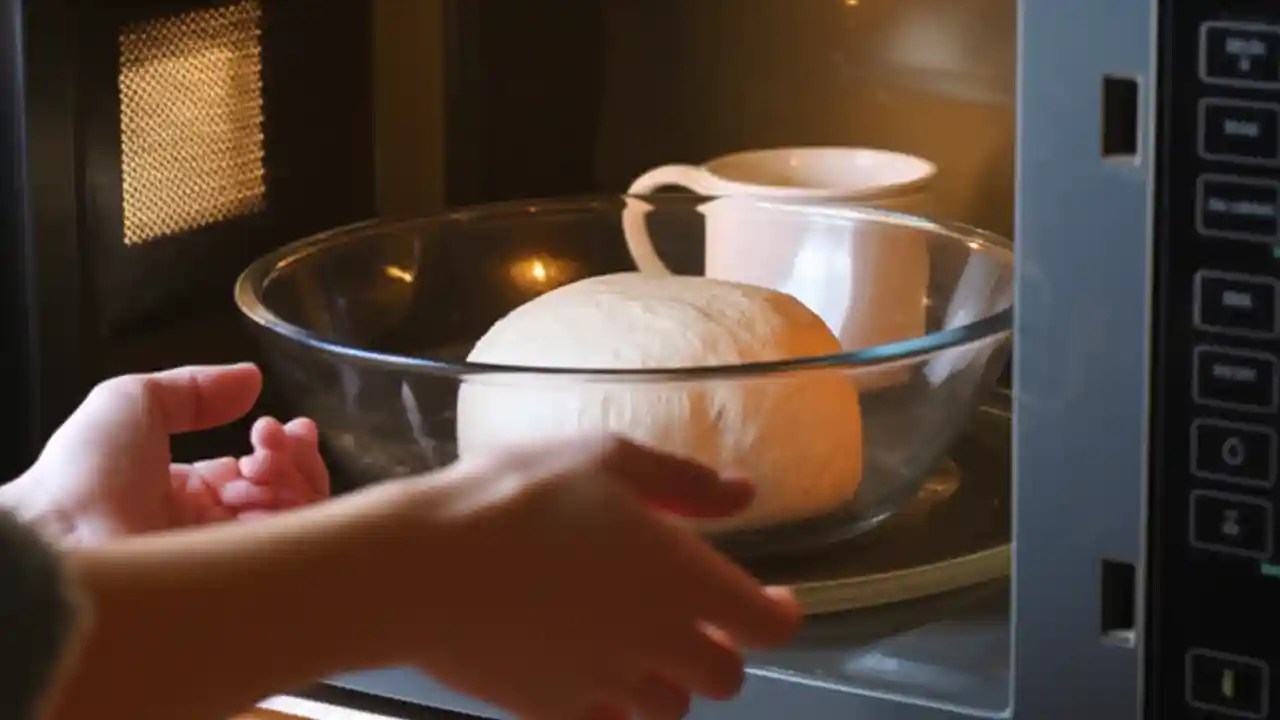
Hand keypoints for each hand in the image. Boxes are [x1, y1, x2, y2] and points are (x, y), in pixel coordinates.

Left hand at [2, 363, 329, 544]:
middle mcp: (210, 530)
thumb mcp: (130, 402)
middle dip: (292, 459)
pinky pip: (289, 555)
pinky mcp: (242, 589)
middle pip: (287, 496)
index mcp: (185, 496)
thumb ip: (194, 387)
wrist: (63, 542)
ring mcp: (227, 563)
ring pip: (295, 524)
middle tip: (270, 441)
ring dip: (292, 480)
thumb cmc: (81, 477)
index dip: (281, 448)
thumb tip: (250, 378)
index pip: (258, 474)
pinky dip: (289, 517)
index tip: (286, 426)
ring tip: (262, 462)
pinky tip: (261, 492)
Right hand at [385, 434, 802, 719]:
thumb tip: (743, 495)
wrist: (423, 567)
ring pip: (669, 708)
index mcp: (681, 579)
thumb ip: (684, 482)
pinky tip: (585, 665)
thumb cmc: (518, 497)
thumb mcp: (606, 458)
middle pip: (724, 679)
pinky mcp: (555, 711)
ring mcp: (605, 685)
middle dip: (719, 651)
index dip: (781, 615)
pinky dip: (612, 704)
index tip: (774, 598)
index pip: (766, 626)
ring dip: (667, 679)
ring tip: (634, 638)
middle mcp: (656, 643)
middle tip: (690, 616)